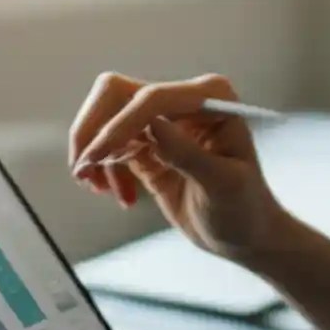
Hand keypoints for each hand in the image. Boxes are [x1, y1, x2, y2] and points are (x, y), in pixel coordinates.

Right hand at [69, 72, 290, 262]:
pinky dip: (105, 171)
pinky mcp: (149, 145)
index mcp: (211, 97)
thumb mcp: (224, 185)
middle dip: (94, 131)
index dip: (119, 126)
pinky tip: (123, 197)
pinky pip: (110, 146)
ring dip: (95, 154)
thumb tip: (152, 125)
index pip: (152, 99)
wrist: (245, 235)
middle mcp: (185, 100)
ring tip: (101, 190)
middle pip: (118, 94)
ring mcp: (165, 121)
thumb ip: (188, 154)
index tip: (94, 159)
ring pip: (107, 118)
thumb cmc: (246, 209)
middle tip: (83, 171)